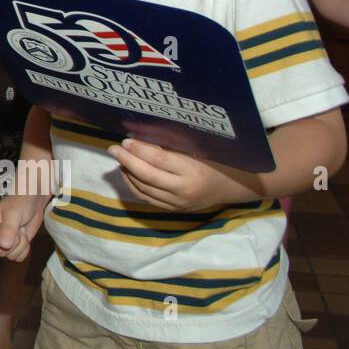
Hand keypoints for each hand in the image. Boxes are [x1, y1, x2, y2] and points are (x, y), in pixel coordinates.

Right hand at [0, 194, 47, 261]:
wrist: (33, 202)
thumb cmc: (20, 203)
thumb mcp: (13, 214)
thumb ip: (8, 229)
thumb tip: (4, 246)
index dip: (4, 238)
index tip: (11, 226)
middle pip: (0, 252)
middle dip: (14, 242)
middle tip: (18, 229)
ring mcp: (4, 242)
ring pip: (10, 256)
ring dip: (21, 245)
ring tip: (22, 230)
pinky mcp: (14, 246)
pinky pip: (18, 257)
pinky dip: (25, 249)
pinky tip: (24, 236)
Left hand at [107, 137, 239, 211]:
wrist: (234, 186)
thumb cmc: (216, 160)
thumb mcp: (196, 150)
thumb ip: (170, 147)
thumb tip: (140, 138)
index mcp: (191, 171)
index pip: (157, 159)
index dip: (138, 150)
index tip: (126, 140)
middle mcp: (183, 190)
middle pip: (147, 176)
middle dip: (127, 161)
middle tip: (113, 148)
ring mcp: (178, 203)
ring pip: (144, 189)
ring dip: (128, 173)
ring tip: (120, 159)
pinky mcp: (174, 210)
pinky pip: (148, 199)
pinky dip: (135, 186)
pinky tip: (128, 174)